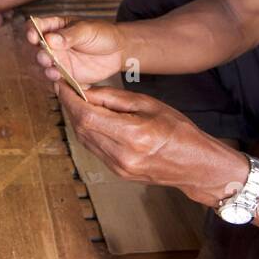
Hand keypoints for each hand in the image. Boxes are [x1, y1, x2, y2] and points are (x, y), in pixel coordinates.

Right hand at [27, 15, 125, 85]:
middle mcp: (53, 44)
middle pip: (38, 49)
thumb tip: (49, 39)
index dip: (31, 31)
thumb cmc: (102, 34)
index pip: (37, 27)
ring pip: (45, 65)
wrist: (119, 51)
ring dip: (46, 68)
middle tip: (47, 57)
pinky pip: (57, 78)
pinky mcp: (67, 74)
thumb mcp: (87, 30)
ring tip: (53, 69)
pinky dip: (56, 80)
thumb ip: (69, 35)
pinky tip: (60, 78)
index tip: (33, 36)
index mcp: (56, 27)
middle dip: (40, 53)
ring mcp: (59, 60)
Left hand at [57, 84, 244, 205]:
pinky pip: (94, 149)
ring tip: (76, 103)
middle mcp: (122, 155)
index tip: (63, 86)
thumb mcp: (149, 104)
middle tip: (67, 91)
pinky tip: (90, 120)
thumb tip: (86, 92)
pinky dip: (88, 132)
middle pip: (81, 129)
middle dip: (70, 108)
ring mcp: (119, 167)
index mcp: (133, 134)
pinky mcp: (118, 173)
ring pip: (84, 140)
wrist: (195, 165)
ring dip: (76, 121)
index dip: (70, 100)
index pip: (87, 116)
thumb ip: (115, 99)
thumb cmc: (178, 130)